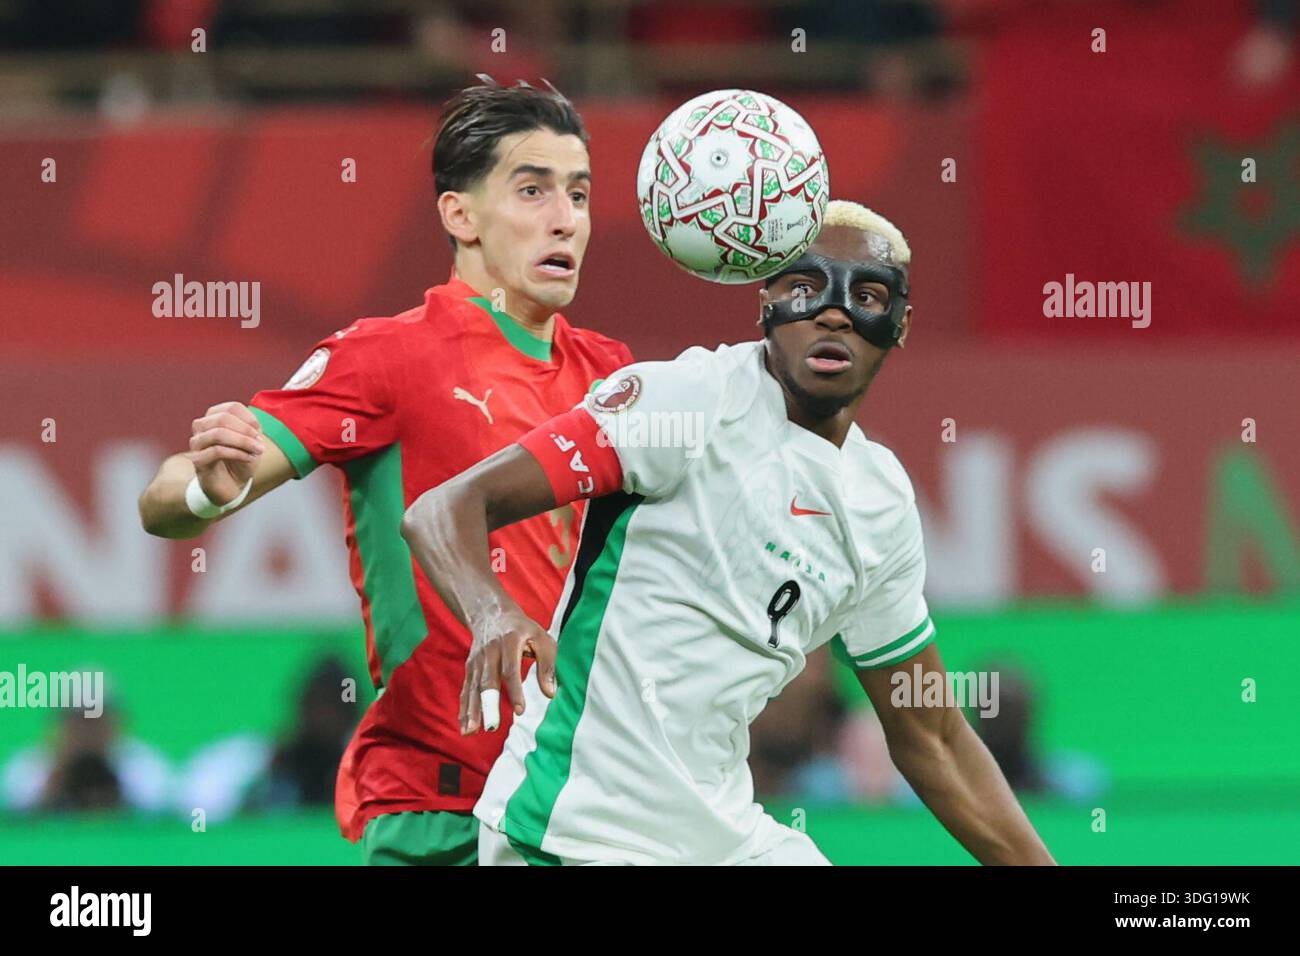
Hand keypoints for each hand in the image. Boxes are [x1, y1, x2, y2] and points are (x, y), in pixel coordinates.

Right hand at [188, 402, 265, 504]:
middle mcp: (201, 427)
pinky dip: (238, 454)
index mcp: (214, 417)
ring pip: (218, 433)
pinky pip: (217, 451)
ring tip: (257, 451)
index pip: (232, 408)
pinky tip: (249, 459)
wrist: (231, 485)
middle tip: (260, 444)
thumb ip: (252, 428)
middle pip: (223, 418)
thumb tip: (252, 425)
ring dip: (243, 442)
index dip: (250, 419)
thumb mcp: (251, 440)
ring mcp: (197, 443)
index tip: (259, 433)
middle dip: (246, 431)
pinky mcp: (198, 460)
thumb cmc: (241, 459)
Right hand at [460, 610, 556, 734]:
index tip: (520, 711)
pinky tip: (465, 727)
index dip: (515, 690)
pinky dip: (464, 709)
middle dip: (488, 705)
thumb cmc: (524, 630)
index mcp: (509, 641)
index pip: (511, 669)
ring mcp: (476, 661)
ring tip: (471, 732)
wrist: (491, 613)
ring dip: (472, 711)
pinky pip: (466, 691)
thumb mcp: (542, 639)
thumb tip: (550, 694)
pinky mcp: (470, 669)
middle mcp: (489, 651)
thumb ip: (547, 666)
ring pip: (473, 688)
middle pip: (487, 681)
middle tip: (491, 727)